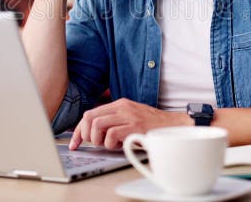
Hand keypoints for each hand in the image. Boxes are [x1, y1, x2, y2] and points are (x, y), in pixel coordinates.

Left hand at [69, 98, 189, 149]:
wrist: (175, 126)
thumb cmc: (153, 126)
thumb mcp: (131, 118)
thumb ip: (114, 121)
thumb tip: (93, 133)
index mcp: (119, 104)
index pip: (90, 114)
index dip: (78, 130)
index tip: (75, 142)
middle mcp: (122, 107)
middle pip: (89, 117)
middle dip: (85, 134)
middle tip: (94, 144)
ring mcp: (128, 116)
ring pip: (97, 125)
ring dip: (98, 139)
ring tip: (108, 144)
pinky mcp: (134, 126)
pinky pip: (111, 134)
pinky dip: (110, 143)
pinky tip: (119, 145)